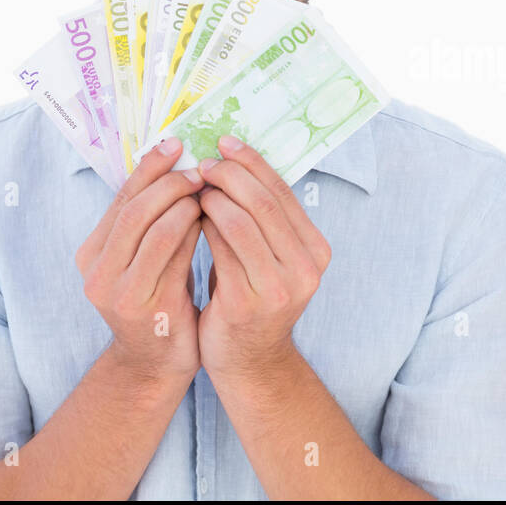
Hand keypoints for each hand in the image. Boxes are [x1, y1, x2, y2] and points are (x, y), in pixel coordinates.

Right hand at [75, 136, 205, 381]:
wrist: (158, 362)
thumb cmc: (160, 299)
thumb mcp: (146, 259)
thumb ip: (152, 221)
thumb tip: (178, 162)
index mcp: (91, 252)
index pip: (121, 197)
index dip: (150, 167)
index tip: (178, 143)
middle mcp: (97, 271)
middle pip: (134, 209)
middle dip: (171, 183)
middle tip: (201, 168)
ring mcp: (118, 291)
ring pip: (155, 229)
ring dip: (186, 204)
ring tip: (209, 191)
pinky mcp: (146, 306)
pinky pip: (175, 257)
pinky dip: (194, 232)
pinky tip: (212, 220)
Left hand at [195, 135, 331, 384]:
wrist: (248, 362)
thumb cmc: (253, 300)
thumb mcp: (271, 259)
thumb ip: (264, 221)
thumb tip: (237, 162)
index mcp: (316, 251)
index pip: (283, 193)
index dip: (253, 163)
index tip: (226, 142)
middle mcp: (305, 268)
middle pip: (264, 202)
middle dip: (230, 173)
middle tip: (204, 161)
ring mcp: (278, 287)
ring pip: (241, 221)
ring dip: (213, 196)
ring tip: (194, 186)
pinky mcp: (246, 302)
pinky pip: (220, 248)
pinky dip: (202, 224)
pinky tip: (189, 215)